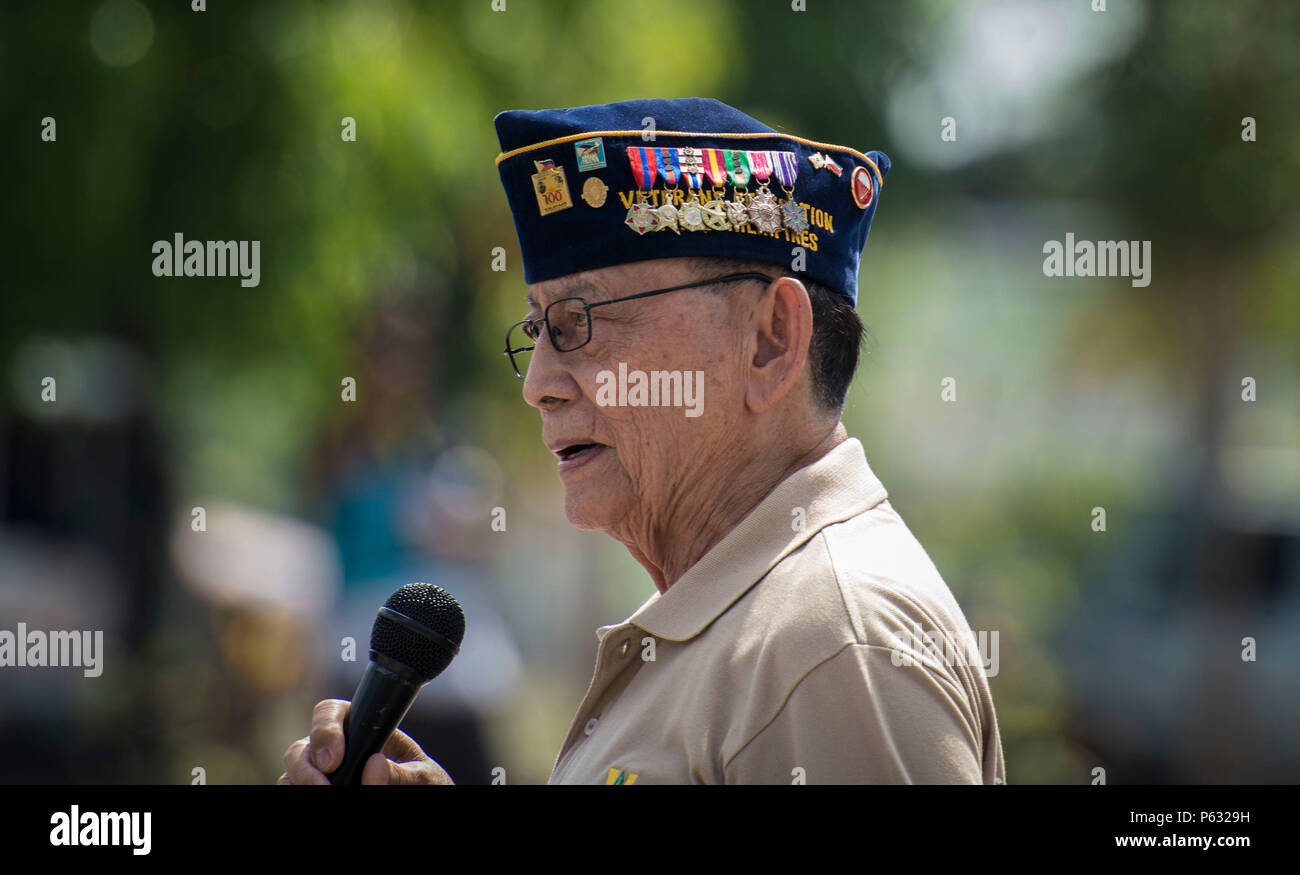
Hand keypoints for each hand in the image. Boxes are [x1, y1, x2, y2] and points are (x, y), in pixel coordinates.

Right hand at [278, 698, 454, 784]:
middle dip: (306, 768)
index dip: (326, 731)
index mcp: (361, 728)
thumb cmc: (421, 781)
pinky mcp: (313, 789)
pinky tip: (316, 796)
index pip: (330, 712)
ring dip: (300, 783)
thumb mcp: (421, 776)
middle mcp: (333, 748)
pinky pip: (291, 790)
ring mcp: (319, 773)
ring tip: (324, 794)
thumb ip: (401, 772)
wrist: (417, 793)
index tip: (334, 760)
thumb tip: (374, 765)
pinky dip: (298, 793)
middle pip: (301, 748)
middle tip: (324, 787)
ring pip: (291, 775)